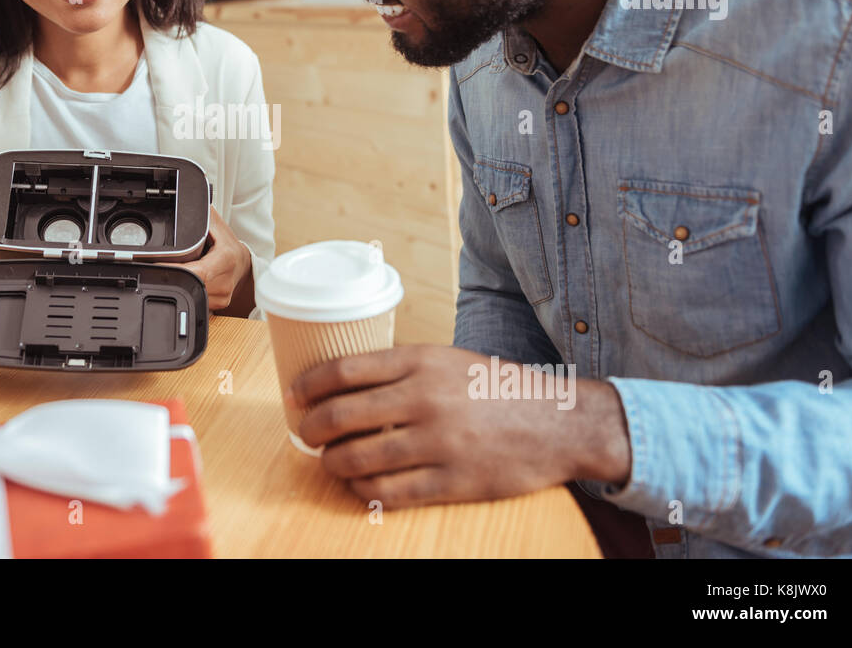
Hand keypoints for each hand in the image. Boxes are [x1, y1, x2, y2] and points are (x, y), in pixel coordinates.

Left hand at [164, 206, 251, 312]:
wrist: (244, 265)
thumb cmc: (230, 247)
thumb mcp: (218, 228)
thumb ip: (203, 216)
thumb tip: (188, 201)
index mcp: (225, 261)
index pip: (194, 271)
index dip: (173, 269)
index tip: (155, 264)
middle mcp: (225, 282)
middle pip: (189, 284)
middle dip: (172, 276)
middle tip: (156, 268)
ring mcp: (222, 296)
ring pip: (191, 294)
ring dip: (179, 284)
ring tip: (174, 272)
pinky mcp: (218, 305)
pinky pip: (196, 301)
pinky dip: (187, 291)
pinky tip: (184, 283)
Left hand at [284, 345, 630, 508]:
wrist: (558, 422)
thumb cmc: (495, 388)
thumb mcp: (448, 359)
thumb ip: (402, 367)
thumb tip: (344, 380)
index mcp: (421, 361)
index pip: (344, 370)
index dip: (307, 384)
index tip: (293, 394)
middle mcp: (425, 398)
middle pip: (340, 416)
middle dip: (310, 428)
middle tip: (305, 433)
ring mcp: (438, 442)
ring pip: (357, 459)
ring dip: (332, 463)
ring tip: (330, 461)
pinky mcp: (451, 480)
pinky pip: (388, 492)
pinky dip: (362, 491)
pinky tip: (359, 485)